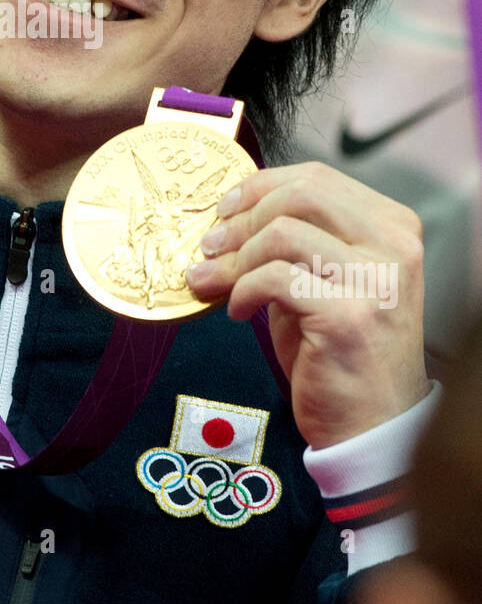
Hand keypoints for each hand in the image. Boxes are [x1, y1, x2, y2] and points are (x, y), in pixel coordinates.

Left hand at [185, 161, 430, 448]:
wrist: (376, 425)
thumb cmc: (342, 353)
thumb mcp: (325, 282)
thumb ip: (292, 243)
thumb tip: (224, 218)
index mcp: (392, 227)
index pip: (316, 178)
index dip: (259, 187)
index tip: (224, 210)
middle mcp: (393, 247)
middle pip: (300, 194)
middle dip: (243, 217)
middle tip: (210, 245)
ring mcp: (375, 280)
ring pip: (283, 233)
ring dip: (236, 258)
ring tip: (216, 282)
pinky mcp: (347, 316)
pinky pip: (275, 278)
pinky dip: (244, 290)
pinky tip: (239, 312)